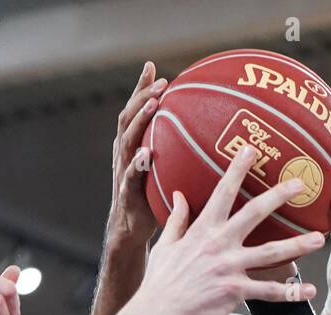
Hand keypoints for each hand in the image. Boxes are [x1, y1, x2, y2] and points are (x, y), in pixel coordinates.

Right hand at [106, 62, 167, 247]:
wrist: (130, 233)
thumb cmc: (151, 200)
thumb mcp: (163, 172)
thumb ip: (175, 153)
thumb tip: (207, 138)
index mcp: (131, 146)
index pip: (133, 111)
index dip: (140, 88)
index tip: (152, 66)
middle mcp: (125, 154)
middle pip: (128, 117)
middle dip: (141, 96)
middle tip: (160, 81)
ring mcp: (123, 172)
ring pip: (127, 140)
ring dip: (139, 120)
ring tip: (153, 104)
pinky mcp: (127, 193)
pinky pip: (131, 176)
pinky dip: (137, 163)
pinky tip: (146, 153)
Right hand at [129, 146, 323, 314]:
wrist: (155, 314)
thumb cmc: (159, 282)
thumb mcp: (165, 245)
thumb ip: (177, 219)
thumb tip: (180, 195)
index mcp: (202, 229)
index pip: (222, 192)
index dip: (237, 169)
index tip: (251, 150)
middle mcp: (218, 244)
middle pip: (254, 213)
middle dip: (279, 196)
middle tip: (301, 185)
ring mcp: (228, 268)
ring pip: (271, 253)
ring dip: (297, 245)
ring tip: (318, 239)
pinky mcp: (234, 292)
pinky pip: (268, 292)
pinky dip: (290, 293)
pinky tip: (308, 291)